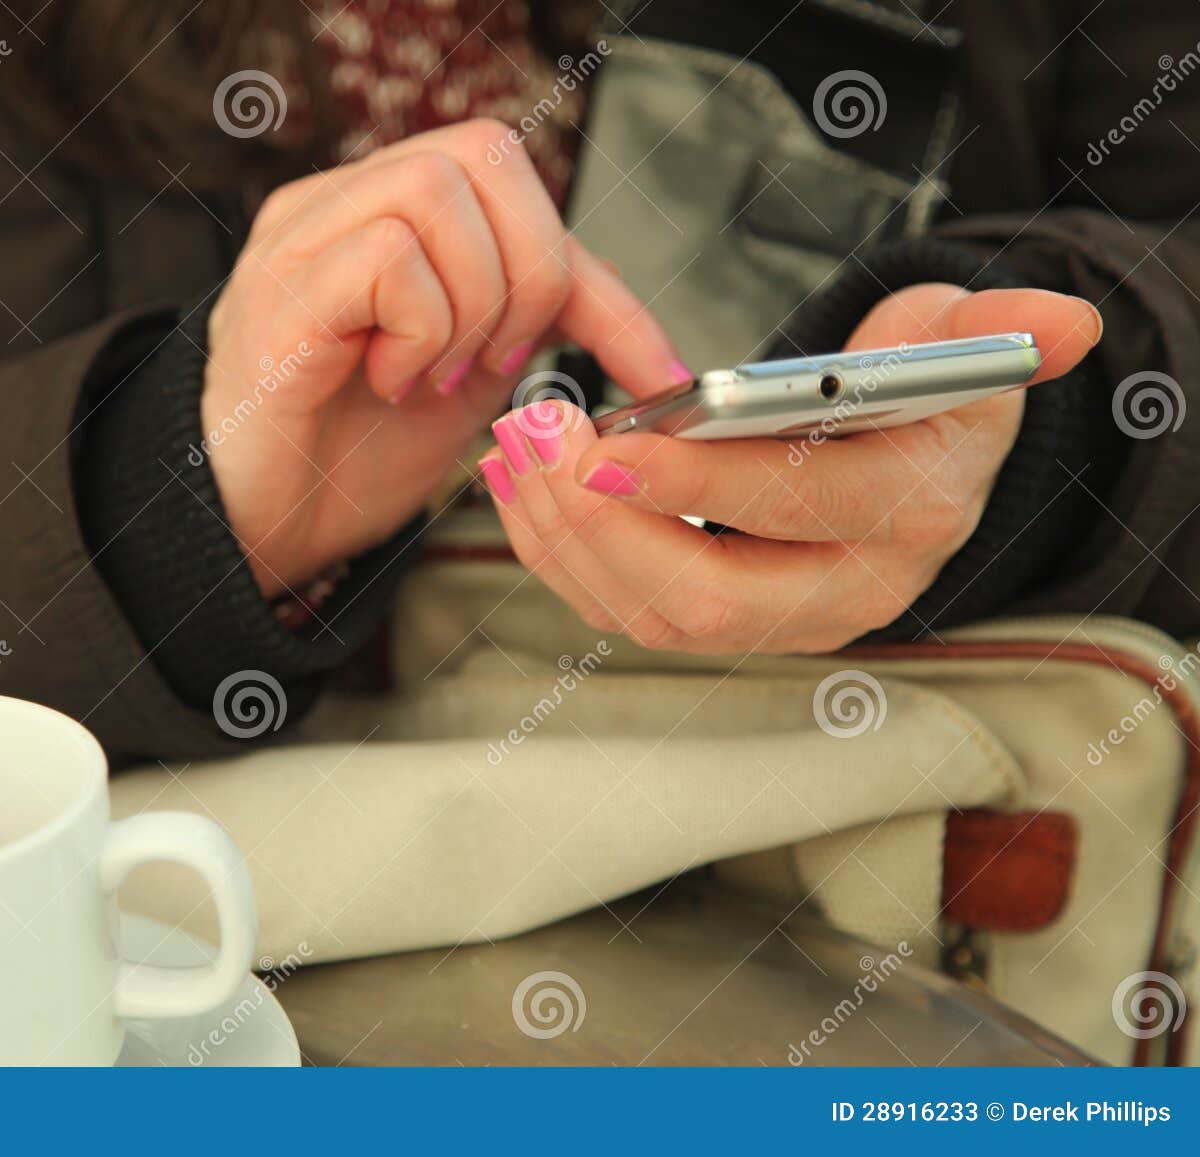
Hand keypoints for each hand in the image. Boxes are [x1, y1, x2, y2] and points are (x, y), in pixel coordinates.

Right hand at [201, 119, 685, 596]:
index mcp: (384, 214)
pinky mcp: (277, 291)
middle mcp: (336, 205)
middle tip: (497, 364)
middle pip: (484, 154)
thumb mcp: (465, 381)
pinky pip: (386, 256)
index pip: (520, 191)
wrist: (260, 528)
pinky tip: (387, 381)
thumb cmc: (348, 455)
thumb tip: (611, 299)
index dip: (601, 282)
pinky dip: (418, 330)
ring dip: (470, 305)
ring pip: (437, 194)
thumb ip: (519, 321)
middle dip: (531, 272)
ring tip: (432, 377)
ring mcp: (298, 239)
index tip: (658, 371)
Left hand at [478, 283, 1101, 652]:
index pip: (800, 511)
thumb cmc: (919, 385)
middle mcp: (850, 593)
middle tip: (539, 445)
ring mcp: (781, 623)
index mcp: (912, 517)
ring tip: (513, 454)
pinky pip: (628, 612)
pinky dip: (562, 557)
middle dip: (607, 527)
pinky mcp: (725, 626)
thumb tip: (1061, 321)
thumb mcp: (961, 340)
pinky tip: (520, 490)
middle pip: (710, 598)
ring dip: (566, 542)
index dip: (703, 484)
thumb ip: (995, 325)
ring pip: (655, 617)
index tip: (611, 444)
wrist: (905, 453)